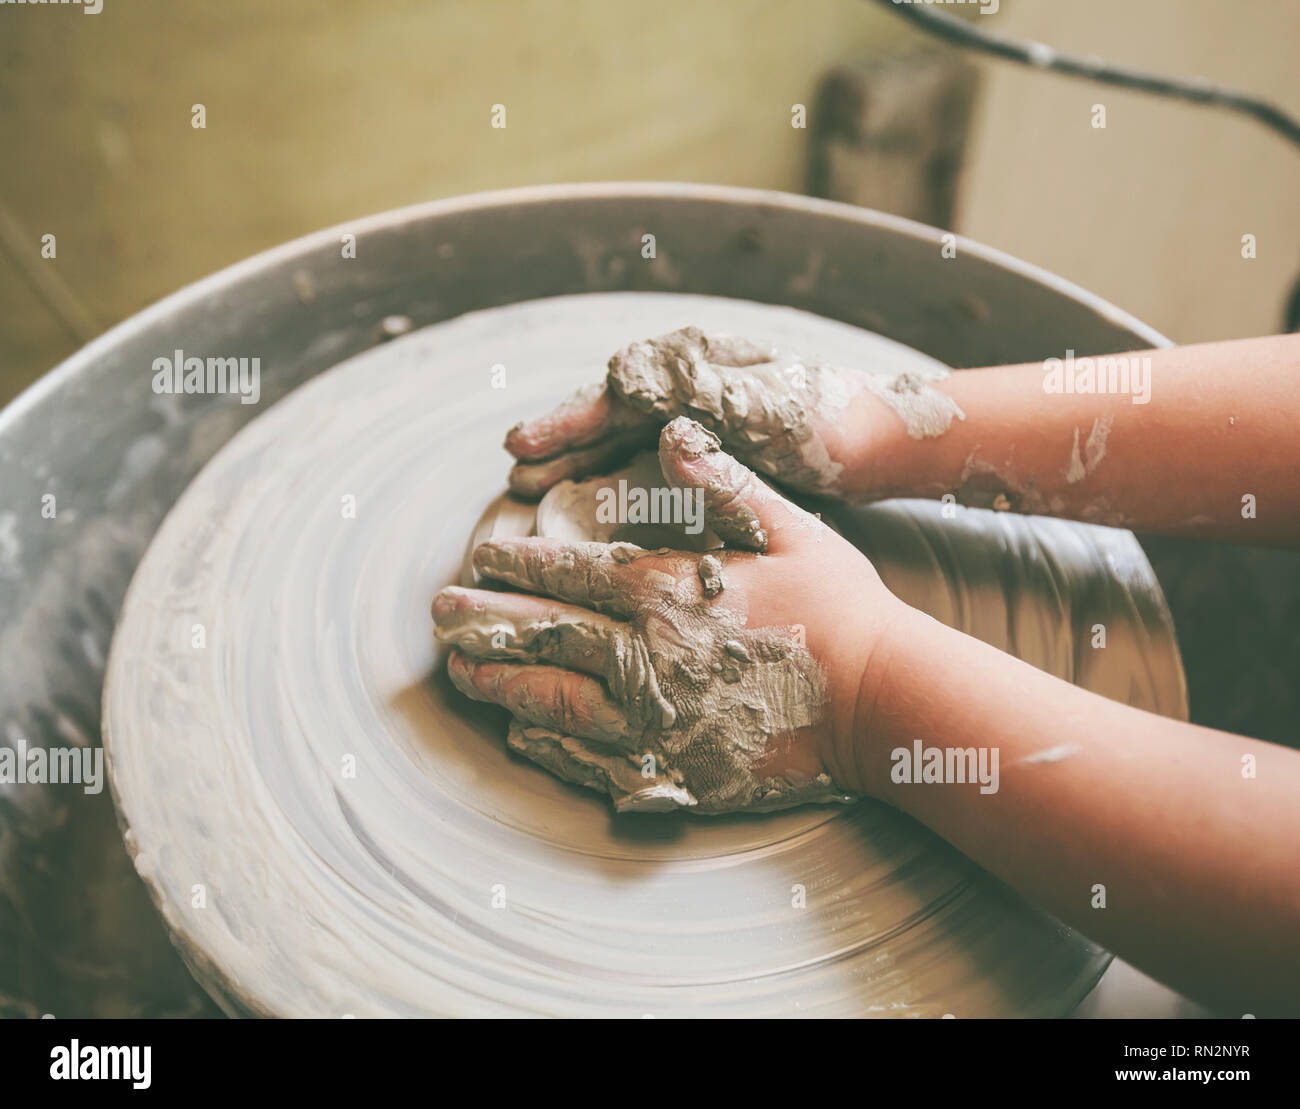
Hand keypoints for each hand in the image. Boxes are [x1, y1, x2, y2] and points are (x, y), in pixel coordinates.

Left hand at [435, 416, 905, 813]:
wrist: (878, 703)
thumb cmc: (838, 608)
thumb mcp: (791, 527)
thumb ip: (725, 482)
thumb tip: (673, 432)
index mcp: (667, 594)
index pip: (571, 576)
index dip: (518, 567)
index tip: (480, 560)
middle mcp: (646, 657)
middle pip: (544, 637)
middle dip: (485, 623)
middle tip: (438, 617)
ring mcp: (654, 720)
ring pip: (554, 699)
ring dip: (501, 681)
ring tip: (460, 671)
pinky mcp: (672, 768)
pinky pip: (592, 757)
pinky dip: (549, 742)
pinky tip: (522, 732)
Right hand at [505, 326, 887, 500]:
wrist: (879, 438)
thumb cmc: (828, 417)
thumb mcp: (764, 402)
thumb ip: (698, 391)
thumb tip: (624, 379)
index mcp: (692, 369)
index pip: (613, 394)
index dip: (564, 421)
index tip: (520, 446)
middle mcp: (686, 386)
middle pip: (607, 415)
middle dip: (559, 443)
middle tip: (512, 474)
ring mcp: (696, 414)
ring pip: (620, 438)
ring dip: (577, 462)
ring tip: (530, 489)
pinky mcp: (710, 444)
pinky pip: (645, 457)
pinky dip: (611, 474)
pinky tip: (589, 497)